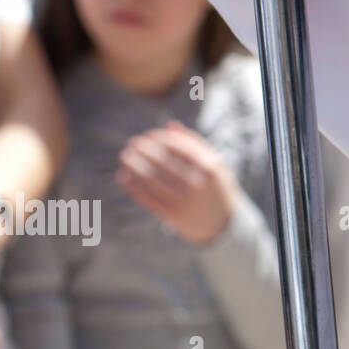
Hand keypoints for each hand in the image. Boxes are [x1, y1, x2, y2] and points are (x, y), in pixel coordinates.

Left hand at [117, 121, 245, 245]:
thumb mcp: (214, 164)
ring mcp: (185, 201)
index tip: (147, 135)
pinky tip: (124, 176)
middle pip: (162, 161)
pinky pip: (147, 198)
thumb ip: (195, 144)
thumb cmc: (216, 187)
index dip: (159, 139)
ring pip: (151, 179)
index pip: (178, 146)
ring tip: (125, 157)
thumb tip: (170, 125)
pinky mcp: (173, 215)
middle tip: (132, 143)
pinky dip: (133, 186)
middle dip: (143, 150)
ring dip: (133, 165)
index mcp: (209, 167)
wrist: (224, 224)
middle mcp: (197, 183)